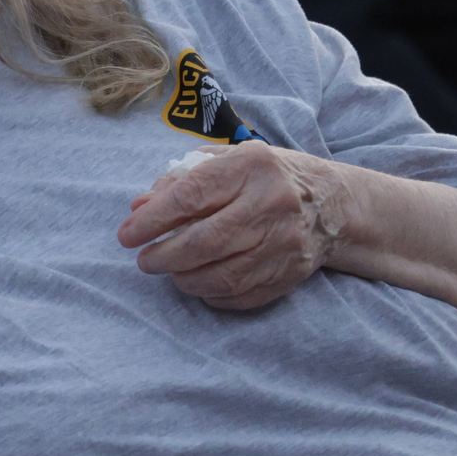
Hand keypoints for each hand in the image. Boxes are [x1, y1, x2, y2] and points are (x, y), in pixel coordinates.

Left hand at [120, 143, 348, 310]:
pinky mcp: (291, 272)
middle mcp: (271, 204)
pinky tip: (199, 283)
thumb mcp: (225, 160)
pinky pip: (241, 294)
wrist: (330, 203)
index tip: (126, 235)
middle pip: (205, 242)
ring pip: (222, 275)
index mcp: (250, 167)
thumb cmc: (264, 177)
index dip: (152, 220)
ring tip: (169, 271)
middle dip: (163, 256)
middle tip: (144, 259)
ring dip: (184, 279)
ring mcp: (285, 242)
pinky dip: (211, 293)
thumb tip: (139, 207)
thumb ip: (180, 179)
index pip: (190, 197)